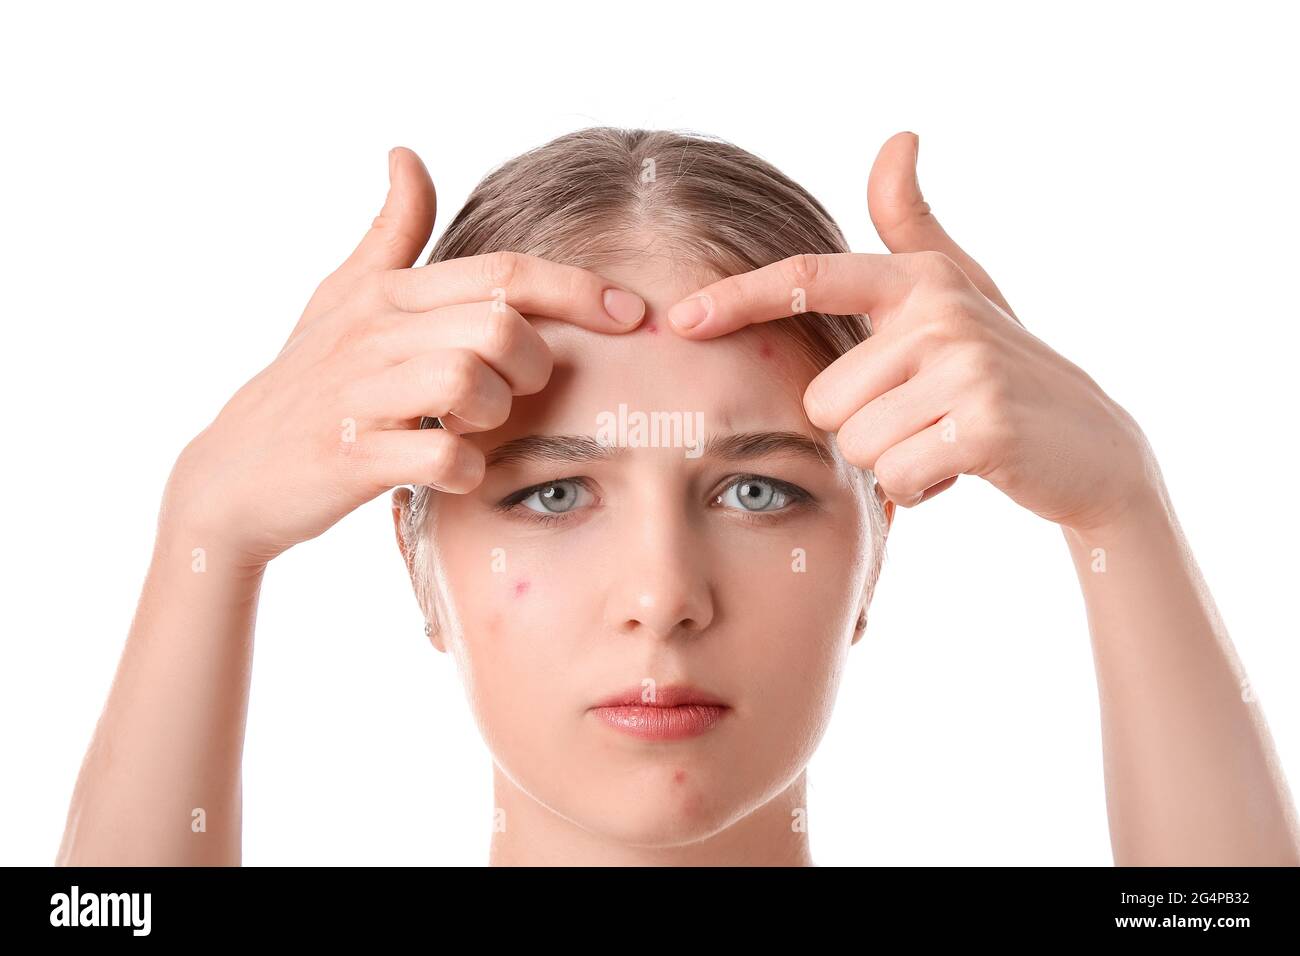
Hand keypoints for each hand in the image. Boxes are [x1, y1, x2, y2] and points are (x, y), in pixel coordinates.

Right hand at [163, 147, 645, 567]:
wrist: (235, 472)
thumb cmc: (309, 379)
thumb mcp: (344, 295)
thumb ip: (391, 231)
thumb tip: (406, 155)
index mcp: (387, 293)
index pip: (503, 272)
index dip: (578, 289)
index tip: (631, 313)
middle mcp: (374, 333)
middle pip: (499, 324)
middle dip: (534, 363)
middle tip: (518, 390)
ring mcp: (360, 395)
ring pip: (471, 381)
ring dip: (496, 414)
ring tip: (475, 426)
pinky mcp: (351, 455)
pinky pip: (442, 454)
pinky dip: (465, 467)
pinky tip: (455, 469)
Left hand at [665, 132, 1158, 532]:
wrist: (1093, 447)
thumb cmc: (1006, 368)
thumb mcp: (961, 291)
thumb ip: (914, 226)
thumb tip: (897, 137)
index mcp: (920, 280)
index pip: (811, 279)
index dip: (741, 297)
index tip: (680, 317)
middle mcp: (941, 310)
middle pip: (823, 400)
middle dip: (864, 428)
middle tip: (924, 419)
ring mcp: (966, 365)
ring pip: (855, 443)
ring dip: (893, 460)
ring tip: (944, 439)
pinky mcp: (984, 424)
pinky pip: (896, 475)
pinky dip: (921, 488)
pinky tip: (963, 467)